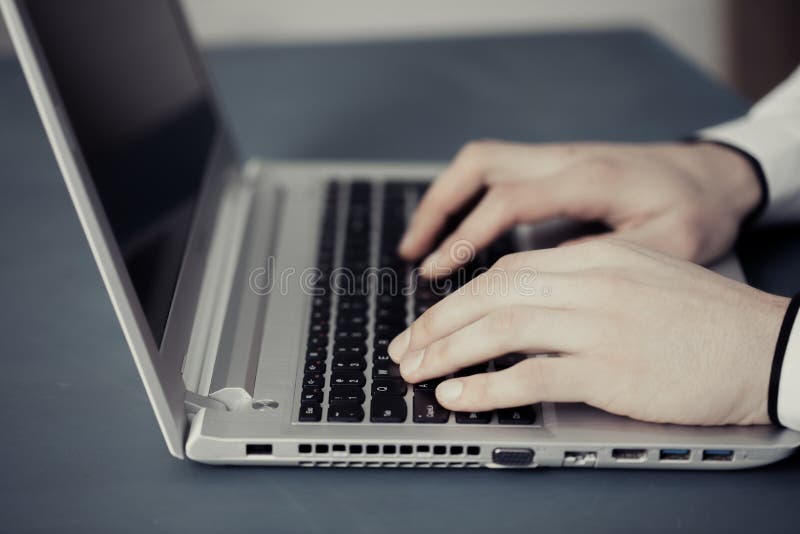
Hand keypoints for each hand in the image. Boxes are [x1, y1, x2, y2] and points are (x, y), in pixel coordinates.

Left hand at [388, 240, 787, 425]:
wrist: (768, 344)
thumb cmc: (704, 318)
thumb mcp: (639, 276)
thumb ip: (581, 281)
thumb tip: (523, 303)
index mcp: (594, 258)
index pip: (505, 271)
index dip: (457, 298)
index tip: (430, 321)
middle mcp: (590, 283)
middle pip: (491, 296)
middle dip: (436, 324)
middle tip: (404, 349)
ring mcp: (599, 325)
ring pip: (501, 329)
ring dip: (448, 352)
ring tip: (416, 371)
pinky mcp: (610, 371)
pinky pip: (531, 375)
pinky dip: (486, 386)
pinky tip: (459, 395)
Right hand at [398, 141, 761, 273]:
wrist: (715, 174)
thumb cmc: (696, 210)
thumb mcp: (667, 245)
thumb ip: (605, 261)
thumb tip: (543, 290)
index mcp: (588, 179)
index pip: (508, 200)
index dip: (466, 236)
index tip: (434, 271)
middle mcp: (563, 160)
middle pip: (479, 165)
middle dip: (436, 208)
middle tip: (411, 254)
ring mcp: (556, 159)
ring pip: (481, 162)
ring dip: (443, 199)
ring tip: (418, 244)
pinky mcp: (555, 167)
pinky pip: (496, 173)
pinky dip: (466, 199)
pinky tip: (456, 231)